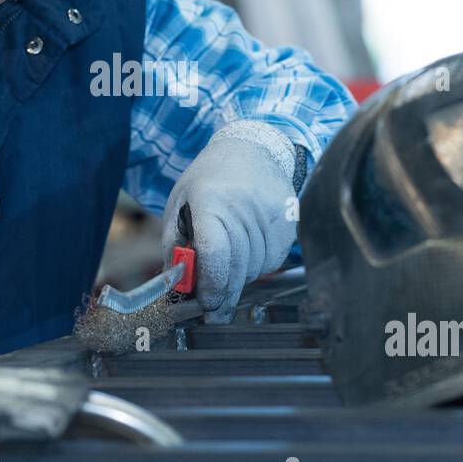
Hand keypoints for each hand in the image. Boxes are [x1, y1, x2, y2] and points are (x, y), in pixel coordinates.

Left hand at [162, 122, 300, 323]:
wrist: (250, 149)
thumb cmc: (209, 179)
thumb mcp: (179, 203)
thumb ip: (174, 244)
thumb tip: (176, 284)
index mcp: (211, 200)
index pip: (215, 253)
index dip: (211, 284)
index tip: (205, 303)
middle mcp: (243, 206)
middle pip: (237, 267)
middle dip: (224, 294)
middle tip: (215, 311)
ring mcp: (270, 213)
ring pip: (257, 268)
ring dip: (241, 279)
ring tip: (229, 270)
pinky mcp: (288, 220)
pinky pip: (274, 260)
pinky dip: (258, 267)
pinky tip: (247, 254)